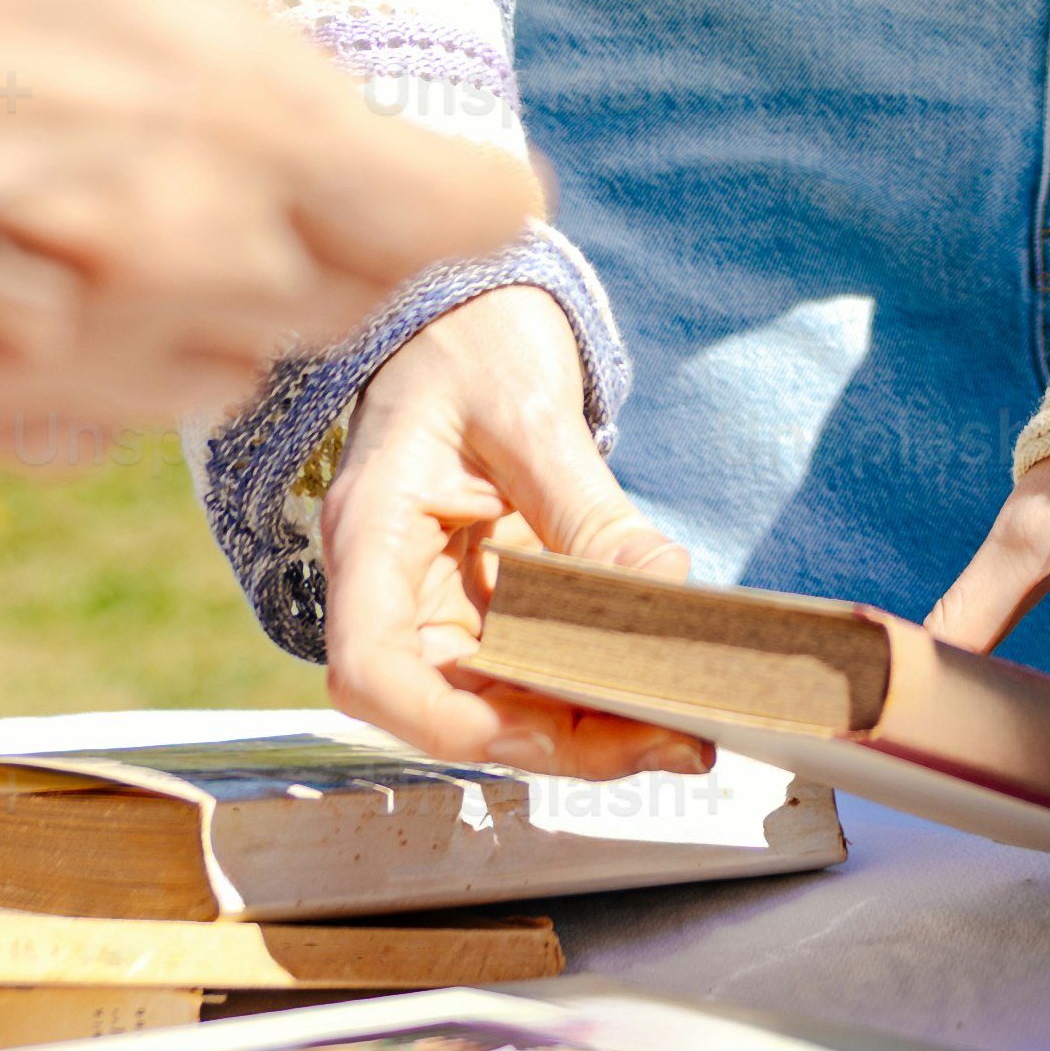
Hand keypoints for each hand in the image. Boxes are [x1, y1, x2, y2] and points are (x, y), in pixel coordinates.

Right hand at [0, 0, 542, 459]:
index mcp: (252, 119)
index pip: (465, 214)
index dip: (473, 174)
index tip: (453, 146)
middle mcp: (185, 264)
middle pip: (354, 295)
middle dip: (353, 226)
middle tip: (283, 133)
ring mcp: (67, 351)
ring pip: (233, 364)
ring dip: (236, 293)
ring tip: (151, 185)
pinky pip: (99, 415)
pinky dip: (111, 357)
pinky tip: (49, 260)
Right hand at [324, 287, 713, 778]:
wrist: (470, 307)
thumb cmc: (478, 339)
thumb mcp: (535, 413)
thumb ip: (591, 510)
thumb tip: (663, 588)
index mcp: (372, 531)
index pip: (370, 666)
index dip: (441, 718)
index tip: (535, 731)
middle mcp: (393, 584)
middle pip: (447, 704)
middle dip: (550, 739)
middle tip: (663, 743)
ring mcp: (438, 598)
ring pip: (495, 700)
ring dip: (580, 729)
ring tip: (679, 733)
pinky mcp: (485, 600)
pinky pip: (529, 666)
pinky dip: (587, 690)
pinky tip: (655, 696)